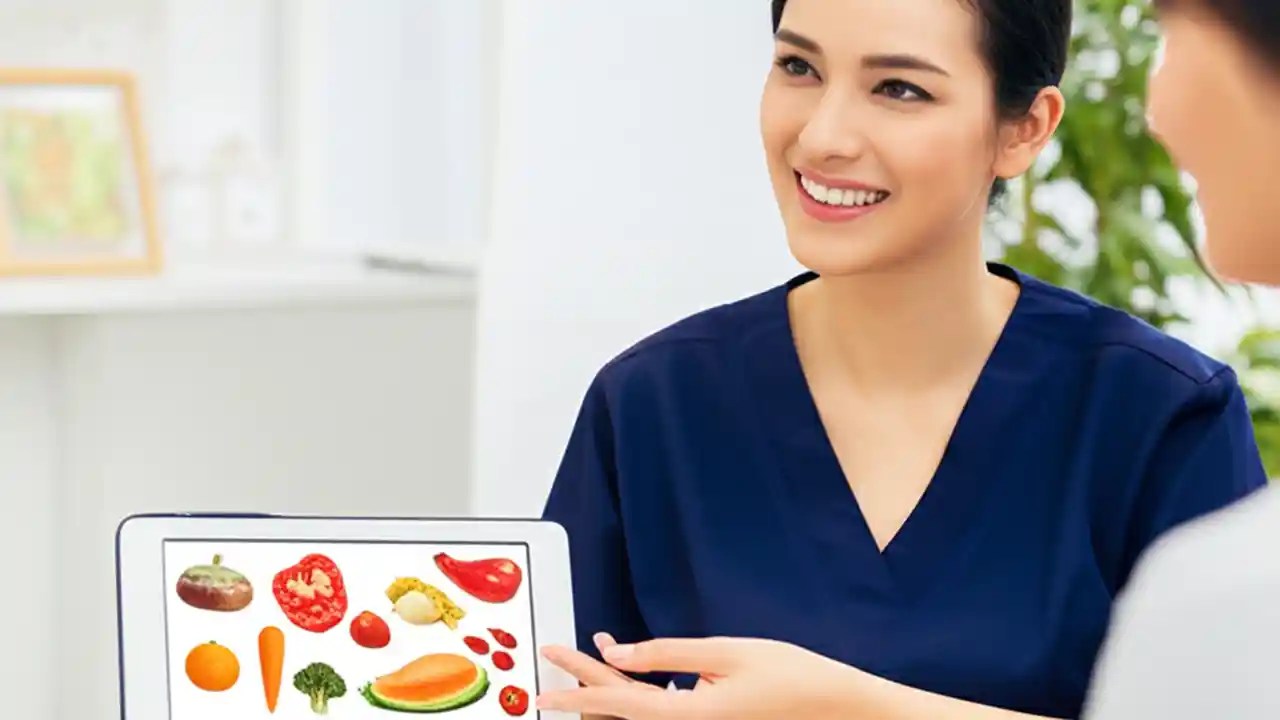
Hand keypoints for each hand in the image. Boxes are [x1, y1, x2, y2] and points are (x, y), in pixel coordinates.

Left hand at [538, 633, 858, 719]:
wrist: (835, 708)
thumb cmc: (789, 676)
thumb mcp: (725, 653)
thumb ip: (667, 652)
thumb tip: (617, 652)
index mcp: (686, 716)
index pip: (615, 701)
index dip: (576, 687)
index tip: (546, 679)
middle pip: (620, 708)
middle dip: (584, 684)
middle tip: (552, 664)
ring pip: (638, 713)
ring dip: (610, 687)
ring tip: (588, 660)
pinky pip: (661, 712)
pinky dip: (638, 691)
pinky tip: (631, 669)